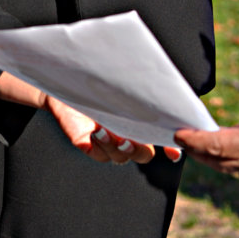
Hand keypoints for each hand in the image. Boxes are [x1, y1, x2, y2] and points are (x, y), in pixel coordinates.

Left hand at [0, 72, 173, 165]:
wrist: (64, 81)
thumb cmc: (97, 79)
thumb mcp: (122, 83)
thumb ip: (140, 87)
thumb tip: (166, 85)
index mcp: (139, 122)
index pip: (160, 140)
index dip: (171, 148)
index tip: (173, 150)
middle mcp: (126, 135)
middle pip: (143, 154)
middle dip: (140, 149)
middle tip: (133, 138)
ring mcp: (108, 142)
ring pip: (121, 158)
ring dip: (118, 148)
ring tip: (107, 131)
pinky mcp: (89, 145)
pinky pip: (99, 156)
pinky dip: (100, 147)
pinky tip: (96, 133)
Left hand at [175, 95, 238, 186]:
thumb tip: (226, 134)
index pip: (217, 144)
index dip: (195, 140)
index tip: (179, 132)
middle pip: (218, 160)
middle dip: (197, 150)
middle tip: (181, 138)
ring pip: (228, 170)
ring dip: (210, 159)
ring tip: (194, 146)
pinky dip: (227, 164)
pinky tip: (218, 155)